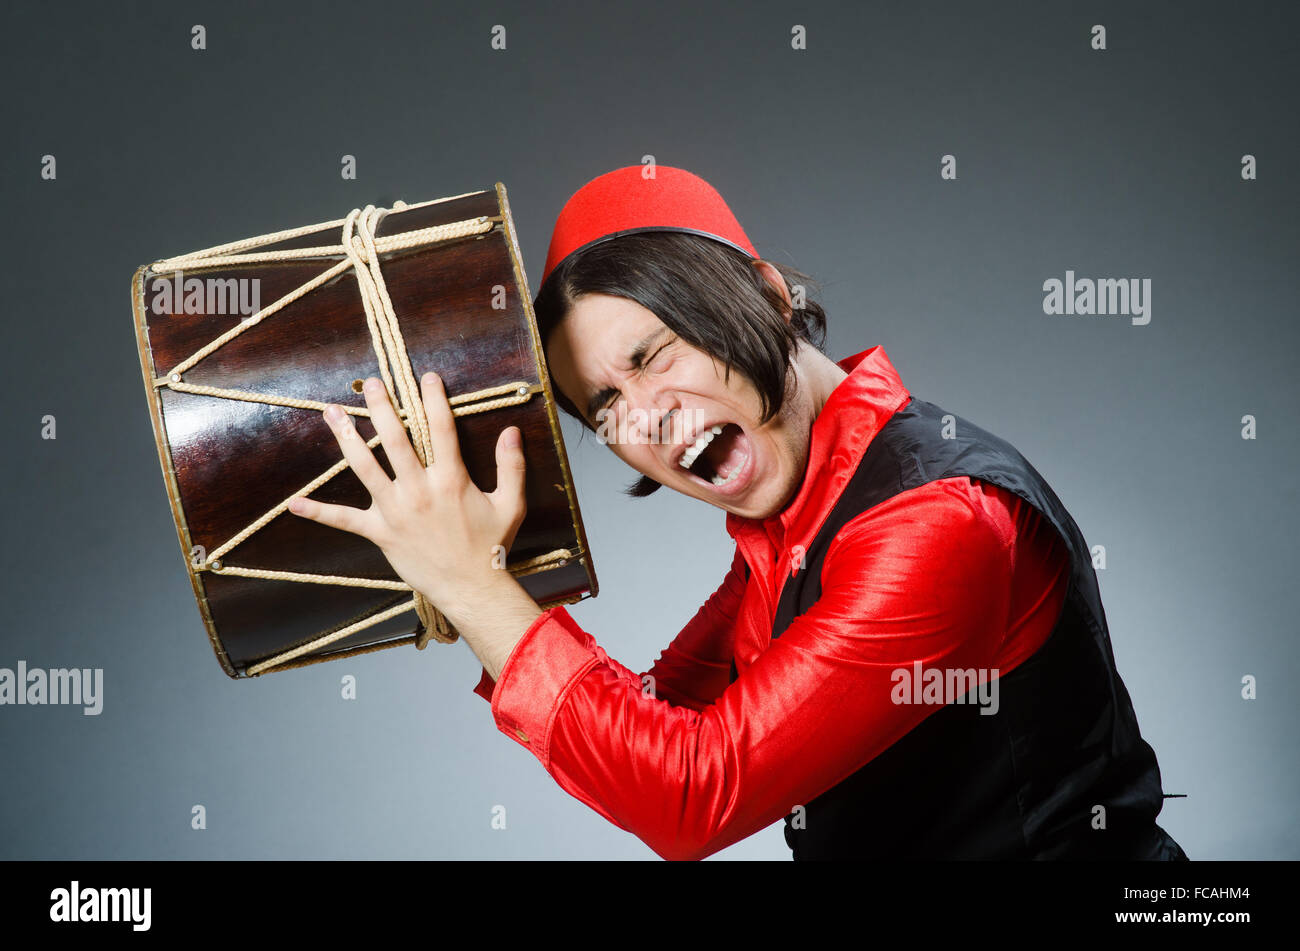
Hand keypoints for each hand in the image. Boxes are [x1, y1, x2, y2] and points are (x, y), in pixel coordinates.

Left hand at [287, 373, 526, 621]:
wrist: (471, 587)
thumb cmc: (492, 545)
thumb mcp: (511, 504)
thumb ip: (511, 465)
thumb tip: (512, 430)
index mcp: (451, 480)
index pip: (441, 429)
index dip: (433, 399)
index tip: (427, 377)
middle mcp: (419, 490)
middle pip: (395, 439)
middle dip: (382, 407)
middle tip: (371, 383)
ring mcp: (396, 510)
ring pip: (366, 466)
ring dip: (347, 437)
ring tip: (332, 412)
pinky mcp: (381, 533)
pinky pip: (345, 520)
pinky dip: (319, 512)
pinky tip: (295, 503)